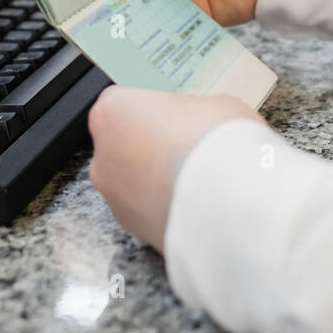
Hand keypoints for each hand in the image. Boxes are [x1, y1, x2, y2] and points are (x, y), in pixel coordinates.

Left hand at [87, 86, 265, 248]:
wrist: (229, 200)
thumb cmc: (217, 141)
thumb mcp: (215, 104)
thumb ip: (192, 111)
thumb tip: (196, 121)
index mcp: (115, 111)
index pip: (124, 103)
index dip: (153, 110)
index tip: (175, 116)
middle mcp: (103, 154)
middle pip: (123, 144)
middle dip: (151, 146)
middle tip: (188, 148)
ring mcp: (114, 197)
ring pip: (132, 182)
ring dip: (156, 180)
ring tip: (197, 181)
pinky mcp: (132, 229)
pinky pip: (146, 211)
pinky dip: (165, 207)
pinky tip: (196, 204)